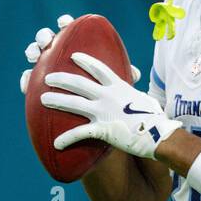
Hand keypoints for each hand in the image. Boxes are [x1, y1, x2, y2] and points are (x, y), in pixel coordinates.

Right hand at [20, 14, 141, 94]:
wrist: (90, 110)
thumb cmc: (104, 91)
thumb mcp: (115, 84)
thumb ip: (123, 74)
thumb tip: (136, 74)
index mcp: (75, 46)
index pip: (69, 28)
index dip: (65, 22)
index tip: (64, 23)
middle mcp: (58, 52)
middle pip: (47, 37)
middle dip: (44, 35)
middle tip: (47, 41)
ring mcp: (46, 66)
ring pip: (35, 54)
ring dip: (32, 51)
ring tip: (34, 57)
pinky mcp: (37, 83)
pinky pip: (28, 79)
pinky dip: (25, 80)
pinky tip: (25, 86)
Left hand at [41, 52, 178, 159]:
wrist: (159, 134)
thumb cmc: (156, 119)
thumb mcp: (145, 100)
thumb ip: (135, 96)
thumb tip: (139, 96)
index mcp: (119, 87)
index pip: (99, 69)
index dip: (85, 61)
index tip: (73, 56)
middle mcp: (108, 96)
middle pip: (80, 83)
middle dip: (62, 78)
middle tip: (48, 77)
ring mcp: (104, 111)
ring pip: (74, 103)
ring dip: (57, 100)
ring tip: (42, 99)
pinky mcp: (103, 129)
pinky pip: (80, 133)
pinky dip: (67, 138)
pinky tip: (56, 143)